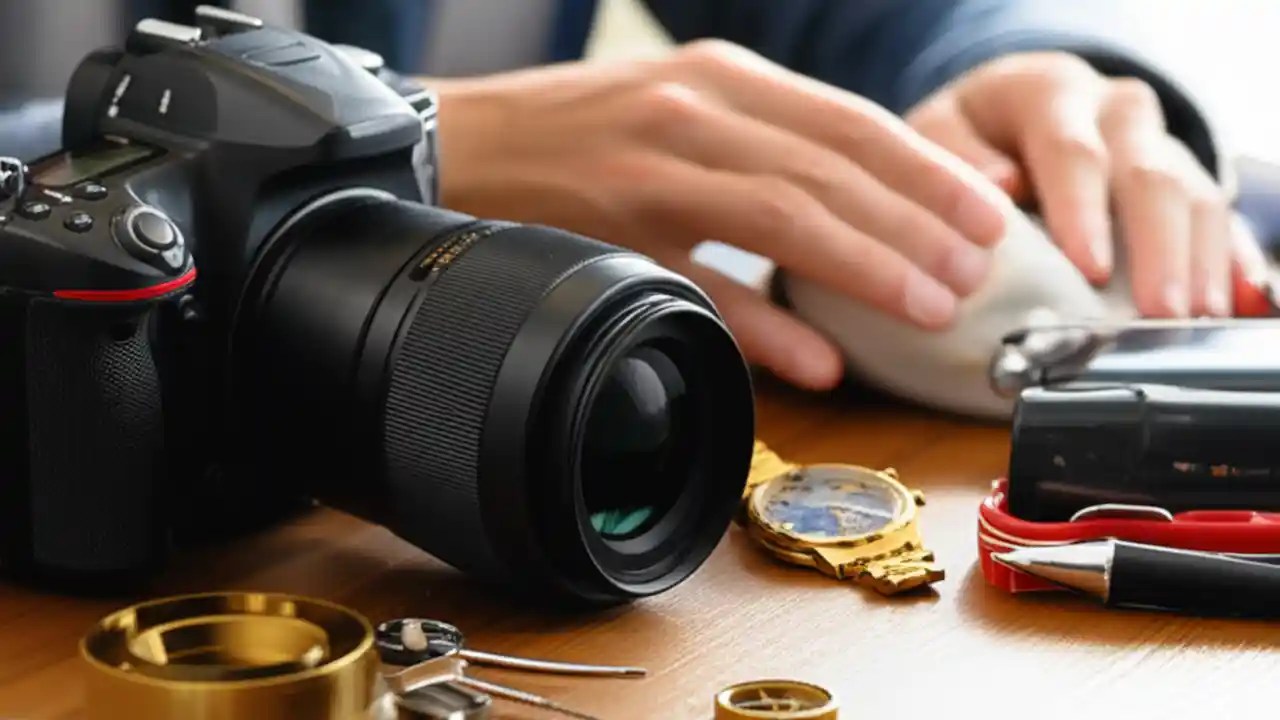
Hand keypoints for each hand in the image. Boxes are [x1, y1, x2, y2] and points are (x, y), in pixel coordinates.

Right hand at [427, 40, 1009, 390]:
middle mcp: (693, 112)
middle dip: (916, 224)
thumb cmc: (580, 131)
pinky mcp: (609, 233)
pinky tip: (820, 361)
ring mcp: (649, 171)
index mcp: (720, 78)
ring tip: (929, 308)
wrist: (461, 140)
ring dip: (867, 265)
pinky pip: (701, 283)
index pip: (848, 121)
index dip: (926, 171)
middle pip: (830, 169)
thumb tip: (857, 205)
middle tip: (976, 276)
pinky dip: (767, 325)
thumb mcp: (680, 104)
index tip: (988, 215)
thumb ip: (763, 142)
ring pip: (782, 214)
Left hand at [906, 51, 1250, 317]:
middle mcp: (1115, 111)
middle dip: (1158, 249)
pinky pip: (1219, 217)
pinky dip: (1230, 259)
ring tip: (1195, 319)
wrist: (1004, 110)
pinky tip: (1238, 298)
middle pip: (1149, 176)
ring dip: (1200, 262)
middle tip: (1160, 310)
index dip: (1084, 211)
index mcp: (1050, 92)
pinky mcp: (1183, 178)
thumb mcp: (938, 134)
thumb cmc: (967, 136)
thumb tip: (998, 184)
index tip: (1090, 267)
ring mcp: (1158, 143)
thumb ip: (956, 157)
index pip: (1073, 151)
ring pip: (1196, 196)